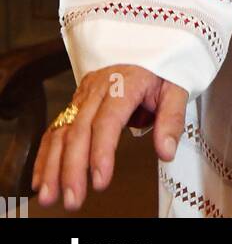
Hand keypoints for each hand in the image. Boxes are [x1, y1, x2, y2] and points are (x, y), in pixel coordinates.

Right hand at [32, 65, 186, 209]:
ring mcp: (84, 94)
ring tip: (51, 196)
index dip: (101, 151)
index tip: (100, 179)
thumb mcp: (176, 88)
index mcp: (125, 82)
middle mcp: (99, 88)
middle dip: (72, 168)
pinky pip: (56, 129)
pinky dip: (46, 156)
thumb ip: (171, 120)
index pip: (108, 120)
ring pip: (62, 131)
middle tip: (73, 198)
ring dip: (53, 167)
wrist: (151, 45)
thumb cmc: (161, 69)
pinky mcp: (76, 102)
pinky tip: (42, 179)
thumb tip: (166, 151)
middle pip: (79, 130)